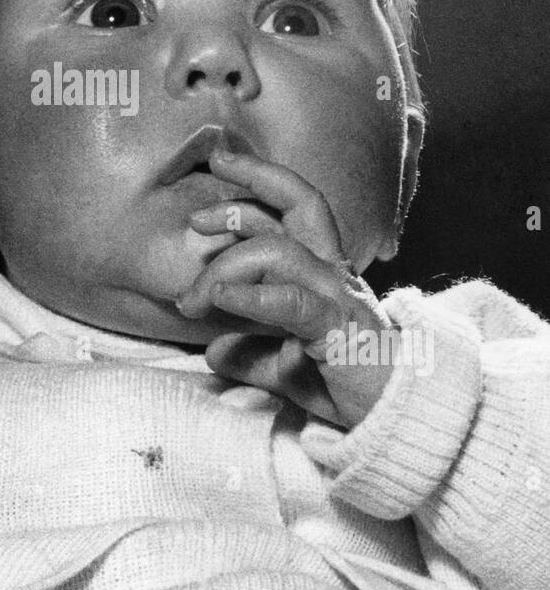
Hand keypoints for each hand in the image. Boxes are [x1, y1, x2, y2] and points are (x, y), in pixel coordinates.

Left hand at [175, 150, 395, 428]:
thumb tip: (213, 351)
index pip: (293, 209)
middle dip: (249, 186)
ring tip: (191, 303)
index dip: (257, 181)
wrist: (398, 422)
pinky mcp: (338, 326)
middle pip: (299, 201)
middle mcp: (334, 271)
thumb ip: (252, 354)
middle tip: (197, 215)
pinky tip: (221, 299)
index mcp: (324, 271)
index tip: (218, 167)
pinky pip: (289, 301)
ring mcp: (338, 295)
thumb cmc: (350, 389)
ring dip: (224, 269)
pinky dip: (250, 295)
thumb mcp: (287, 369)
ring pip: (278, 251)